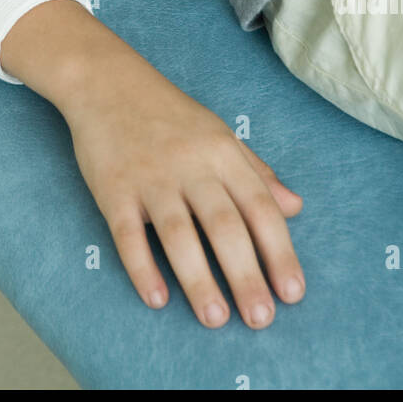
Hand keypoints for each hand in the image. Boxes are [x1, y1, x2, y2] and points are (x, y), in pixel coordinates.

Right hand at [62, 55, 304, 328]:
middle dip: (245, 276)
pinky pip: (128, 233)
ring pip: (178, 234)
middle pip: (223, 226)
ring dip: (198, 279)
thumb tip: (296, 208)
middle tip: (260, 320)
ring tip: (214, 319)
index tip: (292, 293)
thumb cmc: (169, 114)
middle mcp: (190, 165)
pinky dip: (142, 267)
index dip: (279, 251)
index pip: (259, 207)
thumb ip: (257, 172)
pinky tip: (157, 299)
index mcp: (222, 153)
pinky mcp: (113, 188)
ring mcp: (150, 177)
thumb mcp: (219, 134)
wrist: (107, 81)